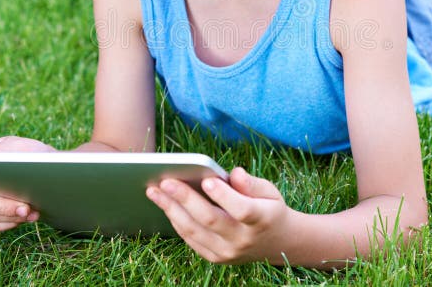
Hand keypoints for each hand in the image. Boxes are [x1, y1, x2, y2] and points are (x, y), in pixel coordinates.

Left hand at [146, 167, 293, 263]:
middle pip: (210, 220)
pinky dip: (176, 221)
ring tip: (154, 191)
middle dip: (185, 199)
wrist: (277, 242)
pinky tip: (165, 205)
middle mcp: (243, 239)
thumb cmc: (269, 208)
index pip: (242, 209)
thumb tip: (234, 173)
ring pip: (195, 231)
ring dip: (171, 210)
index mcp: (261, 219)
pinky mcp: (216, 258)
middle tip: (166, 181)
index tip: (207, 180)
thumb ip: (251, 183)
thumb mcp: (269, 191)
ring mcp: (228, 252)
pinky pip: (191, 240)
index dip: (224, 196)